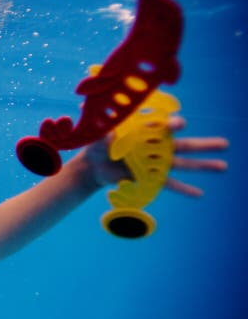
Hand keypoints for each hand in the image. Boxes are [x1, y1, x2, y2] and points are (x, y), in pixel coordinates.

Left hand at [83, 116, 227, 196]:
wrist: (93, 166)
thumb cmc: (95, 147)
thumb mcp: (96, 139)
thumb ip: (102, 135)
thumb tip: (107, 133)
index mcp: (143, 132)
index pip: (161, 127)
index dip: (171, 125)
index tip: (179, 125)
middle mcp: (154, 146)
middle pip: (182, 145)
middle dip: (203, 145)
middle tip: (225, 144)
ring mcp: (155, 162)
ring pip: (183, 164)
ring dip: (203, 166)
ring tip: (223, 166)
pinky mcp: (150, 178)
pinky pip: (169, 184)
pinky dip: (183, 189)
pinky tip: (199, 194)